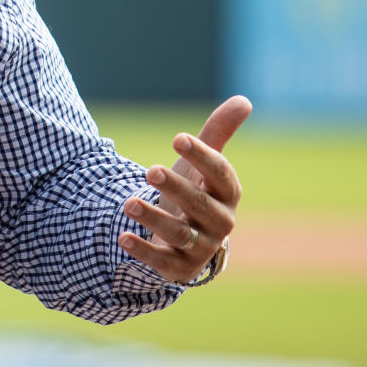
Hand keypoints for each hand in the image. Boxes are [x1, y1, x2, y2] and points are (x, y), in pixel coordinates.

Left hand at [117, 94, 249, 283]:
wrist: (189, 240)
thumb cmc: (197, 191)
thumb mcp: (204, 165)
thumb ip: (218, 133)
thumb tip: (244, 99)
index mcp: (228, 194)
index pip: (220, 174)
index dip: (202, 156)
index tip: (178, 137)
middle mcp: (219, 222)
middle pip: (199, 205)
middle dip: (176, 187)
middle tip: (150, 170)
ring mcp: (200, 247)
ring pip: (178, 233)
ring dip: (153, 217)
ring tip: (127, 203)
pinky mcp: (180, 267)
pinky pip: (161, 261)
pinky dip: (142, 250)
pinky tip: (122, 237)